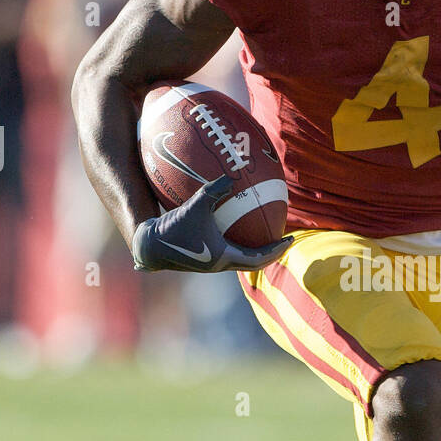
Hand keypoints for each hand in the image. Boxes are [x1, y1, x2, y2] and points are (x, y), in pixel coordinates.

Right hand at [132, 175, 292, 272]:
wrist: (148, 246)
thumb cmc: (172, 228)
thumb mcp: (193, 206)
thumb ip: (212, 191)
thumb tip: (231, 175)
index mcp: (223, 258)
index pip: (259, 258)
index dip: (277, 250)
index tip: (291, 239)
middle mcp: (220, 265)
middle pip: (255, 263)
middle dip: (272, 253)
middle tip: (284, 239)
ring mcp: (211, 264)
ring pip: (241, 260)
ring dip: (256, 251)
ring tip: (266, 235)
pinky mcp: (202, 259)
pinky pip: (228, 252)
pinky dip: (239, 244)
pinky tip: (236, 227)